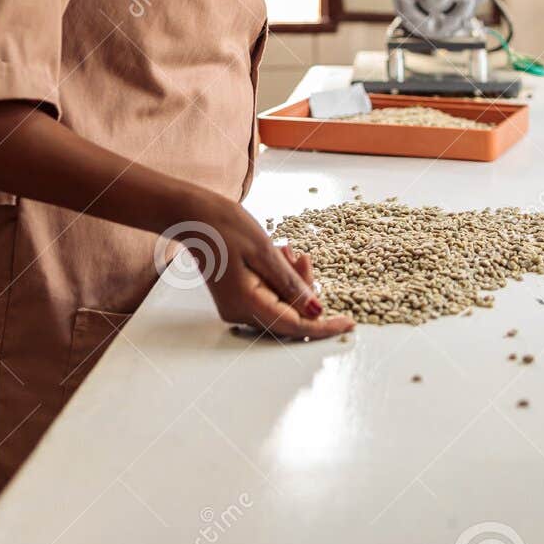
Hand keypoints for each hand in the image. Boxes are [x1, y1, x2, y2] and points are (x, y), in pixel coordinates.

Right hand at [182, 195, 353, 339]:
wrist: (193, 217)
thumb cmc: (225, 227)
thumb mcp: (265, 251)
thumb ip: (292, 284)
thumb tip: (316, 311)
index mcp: (247, 303)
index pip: (295, 326)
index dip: (325, 326)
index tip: (350, 323)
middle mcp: (240, 313)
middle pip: (290, 316)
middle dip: (305, 291)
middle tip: (302, 259)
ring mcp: (237, 308)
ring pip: (282, 307)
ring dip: (293, 283)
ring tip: (286, 253)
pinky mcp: (238, 299)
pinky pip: (270, 299)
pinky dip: (281, 281)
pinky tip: (277, 258)